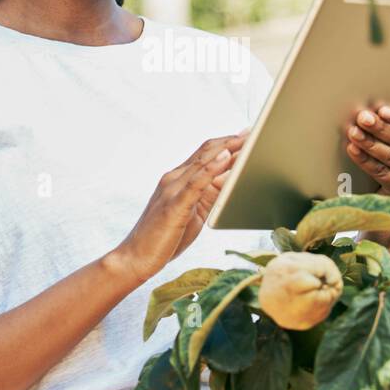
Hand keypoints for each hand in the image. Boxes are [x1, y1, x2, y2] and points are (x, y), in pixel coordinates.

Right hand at [110, 128, 249, 284]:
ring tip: (247, 140)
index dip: (226, 142)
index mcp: (177, 180)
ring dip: (228, 148)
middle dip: (232, 141)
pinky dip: (212, 167)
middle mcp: (173, 178)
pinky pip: (195, 182)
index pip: (204, 153)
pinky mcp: (174, 204)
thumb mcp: (192, 214)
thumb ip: (207, 197)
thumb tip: (229, 185)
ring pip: (203, 161)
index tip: (246, 135)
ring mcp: (172, 189)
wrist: (135, 258)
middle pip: (206, 151)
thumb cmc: (164, 239)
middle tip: (254, 132)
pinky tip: (227, 158)